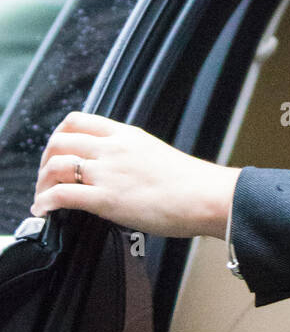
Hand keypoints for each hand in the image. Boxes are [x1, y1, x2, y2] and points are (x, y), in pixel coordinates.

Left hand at [31, 111, 240, 239]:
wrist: (206, 196)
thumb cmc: (191, 183)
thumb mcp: (155, 154)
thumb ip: (131, 155)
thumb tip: (119, 170)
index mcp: (126, 135)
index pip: (77, 120)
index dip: (58, 135)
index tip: (57, 151)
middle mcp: (113, 149)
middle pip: (59, 141)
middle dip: (44, 161)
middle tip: (46, 178)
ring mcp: (108, 172)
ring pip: (55, 166)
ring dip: (41, 184)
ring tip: (43, 198)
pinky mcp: (106, 198)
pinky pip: (61, 195)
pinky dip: (46, 202)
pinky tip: (46, 211)